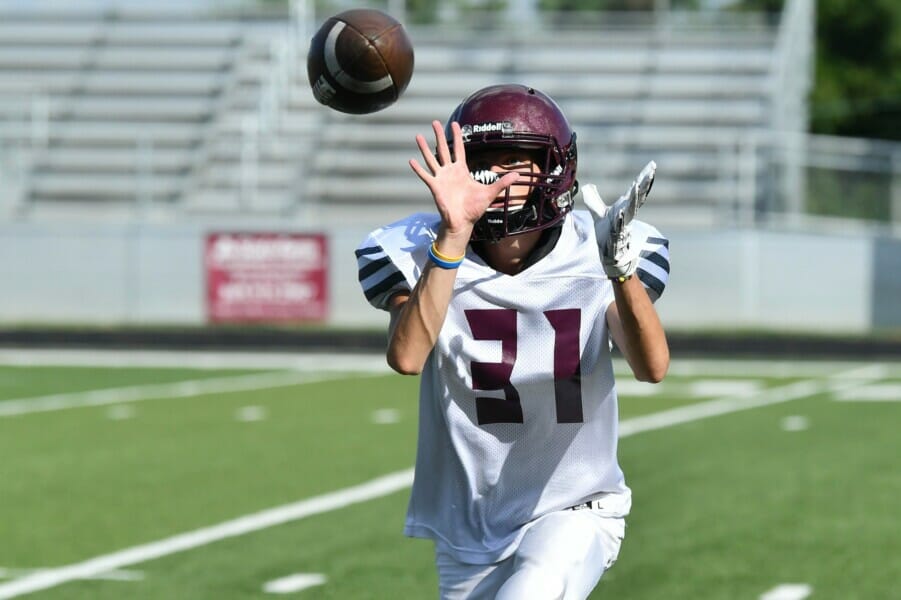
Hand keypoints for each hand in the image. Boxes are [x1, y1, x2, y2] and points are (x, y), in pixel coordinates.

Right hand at [409, 121, 519, 246]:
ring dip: (424, 148)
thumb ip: (502, 182)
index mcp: (462, 170)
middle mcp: (450, 172)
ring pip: (432, 159)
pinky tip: (411, 160)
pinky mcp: (435, 187)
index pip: (459, 149)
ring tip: (418, 136)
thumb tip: (518, 175)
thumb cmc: (474, 208)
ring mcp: (441, 178)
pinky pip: (425, 176)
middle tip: (434, 122)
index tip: (454, 124)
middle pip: (443, 149)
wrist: (463, 222)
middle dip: (439, 136)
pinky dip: (418, 169)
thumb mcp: (490, 192)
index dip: (457, 136)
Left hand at [583, 161, 655, 279]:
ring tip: (636, 186)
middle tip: (651, 170)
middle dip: (644, 183)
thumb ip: (593, 200)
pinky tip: (621, 212)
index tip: (652, 165)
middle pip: (638, 196)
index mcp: (624, 207)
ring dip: (634, 199)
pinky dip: (621, 220)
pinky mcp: (617, 235)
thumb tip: (588, 186)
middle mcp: (626, 213)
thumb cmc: (607, 235)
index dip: (644, 177)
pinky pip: (620, 226)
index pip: (636, 189)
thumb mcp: (598, 214)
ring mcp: (623, 224)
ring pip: (631, 210)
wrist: (609, 255)